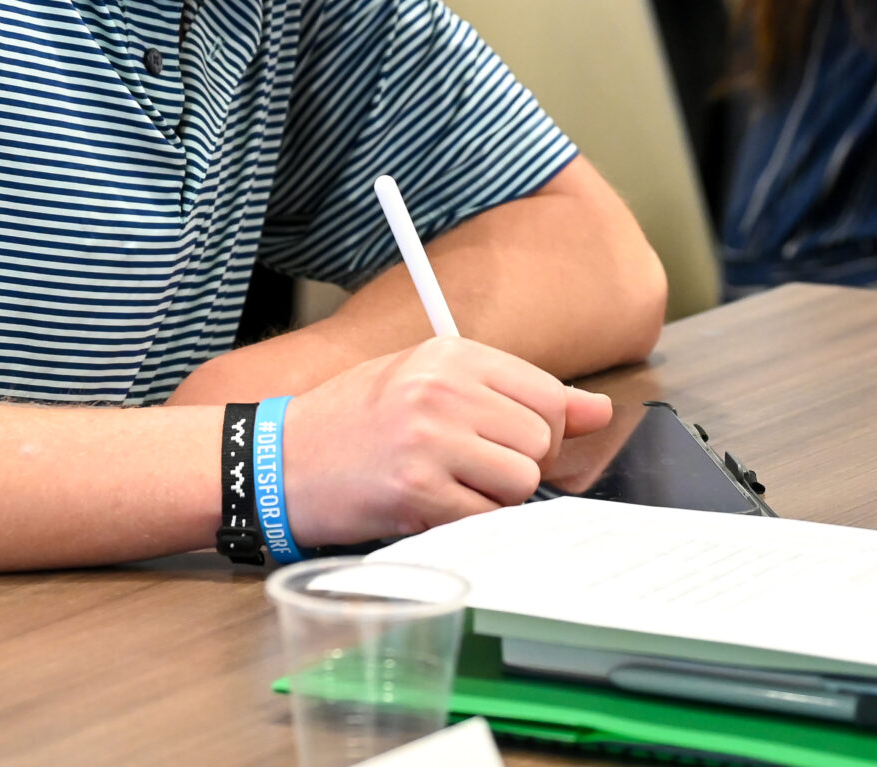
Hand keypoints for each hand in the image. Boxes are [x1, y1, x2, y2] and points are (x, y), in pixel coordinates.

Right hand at [279, 336, 612, 546]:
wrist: (278, 461)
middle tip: (465, 467)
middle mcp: (442, 389)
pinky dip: (466, 523)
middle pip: (540, 440)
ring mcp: (429, 439)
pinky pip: (484, 517)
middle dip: (515, 465)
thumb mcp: (429, 384)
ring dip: (491, 498)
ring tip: (444, 485)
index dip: (539, 430)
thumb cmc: (354, 423)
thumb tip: (598, 411)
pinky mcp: (416, 489)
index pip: (548, 394)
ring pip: (519, 481)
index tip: (506, 442)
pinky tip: (427, 506)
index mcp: (449, 354)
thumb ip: (515, 394)